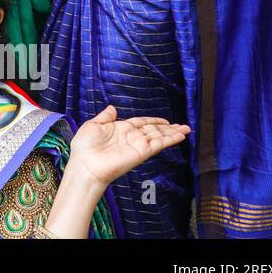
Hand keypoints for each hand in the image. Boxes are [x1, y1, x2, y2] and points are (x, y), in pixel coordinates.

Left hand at [68, 105, 189, 188]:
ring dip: (173, 133)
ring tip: (186, 129)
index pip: (142, 123)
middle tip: (183, 126)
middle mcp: (132, 137)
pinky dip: (170, 139)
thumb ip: (105, 116)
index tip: (166, 121)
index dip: (154, 121)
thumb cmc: (85, 147)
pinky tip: (180, 136)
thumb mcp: (93, 125)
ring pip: (159, 136)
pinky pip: (158, 144)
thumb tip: (112, 107)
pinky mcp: (142, 152)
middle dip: (169, 128)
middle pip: (154, 130)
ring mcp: (138, 145)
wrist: (86, 164)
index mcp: (121, 129)